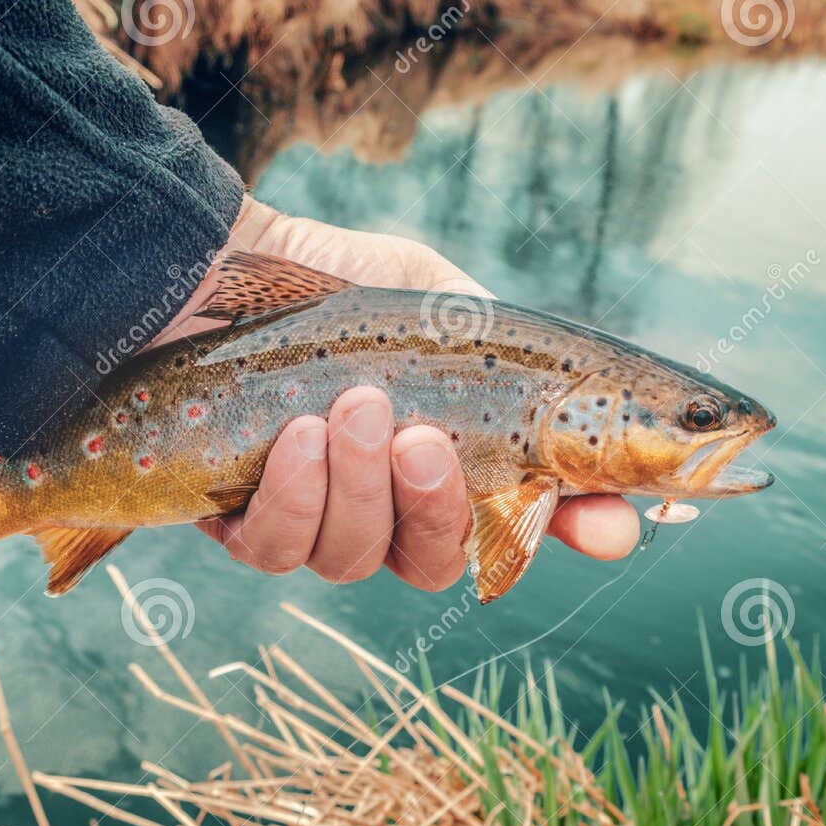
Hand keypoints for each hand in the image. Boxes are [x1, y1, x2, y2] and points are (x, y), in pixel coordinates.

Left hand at [164, 198, 638, 590]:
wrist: (213, 262)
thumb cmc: (334, 283)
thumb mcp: (447, 306)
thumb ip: (519, 369)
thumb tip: (611, 425)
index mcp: (450, 463)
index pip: (525, 524)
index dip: (577, 533)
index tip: (612, 524)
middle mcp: (386, 508)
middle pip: (437, 563)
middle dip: (436, 508)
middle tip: (421, 439)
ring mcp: (315, 522)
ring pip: (356, 558)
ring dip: (358, 486)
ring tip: (350, 406)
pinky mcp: (242, 523)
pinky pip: (278, 548)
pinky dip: (294, 496)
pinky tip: (297, 435)